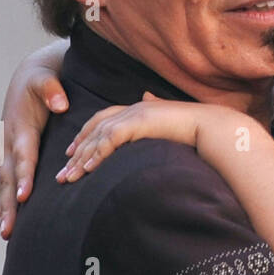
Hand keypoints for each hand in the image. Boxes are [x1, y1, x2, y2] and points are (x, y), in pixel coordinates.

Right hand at [0, 53, 68, 238]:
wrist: (28, 79)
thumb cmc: (41, 81)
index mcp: (19, 127)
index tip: (26, 197)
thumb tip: (60, 103)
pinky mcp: (9, 157)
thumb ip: (51, 89)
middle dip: (8, 204)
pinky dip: (5, 202)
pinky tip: (9, 222)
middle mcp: (8, 142)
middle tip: (9, 229)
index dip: (24, 176)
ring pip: (3, 184)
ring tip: (6, 233)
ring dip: (3, 208)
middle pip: (8, 177)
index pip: (23, 155)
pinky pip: (5, 183)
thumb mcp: (45, 78)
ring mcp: (5, 151)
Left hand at [56, 94, 200, 181]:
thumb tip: (148, 95)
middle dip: (76, 153)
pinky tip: (87, 169)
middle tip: (62, 174)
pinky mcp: (138, 123)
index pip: (102, 120)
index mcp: (138, 109)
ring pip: (98, 137)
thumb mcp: (169, 119)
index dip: (85, 136)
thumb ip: (156, 110)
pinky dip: (96, 155)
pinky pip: (110, 140)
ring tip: (68, 178)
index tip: (72, 153)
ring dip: (81, 159)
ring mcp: (134, 114)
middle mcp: (132, 109)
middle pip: (94, 130)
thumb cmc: (196, 128)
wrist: (211, 126)